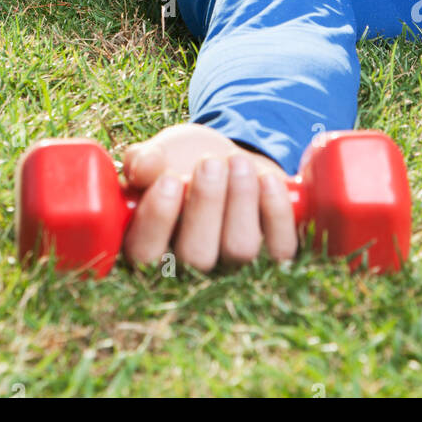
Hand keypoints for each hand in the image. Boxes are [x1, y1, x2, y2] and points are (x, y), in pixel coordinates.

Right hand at [120, 123, 298, 272]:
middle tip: (210, 162)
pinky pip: (280, 247)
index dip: (156, 221)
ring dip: (241, 200)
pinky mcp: (273, 255)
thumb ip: (145, 160)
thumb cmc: (183, 161)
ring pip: (239, 249)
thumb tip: (141, 169)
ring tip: (238, 161)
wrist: (227, 159)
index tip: (169, 180)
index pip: (144, 254)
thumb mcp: (161, 154)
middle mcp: (192, 268)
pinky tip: (266, 179)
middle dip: (206, 205)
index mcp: (152, 247)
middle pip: (196, 257)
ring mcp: (234, 265)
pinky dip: (276, 211)